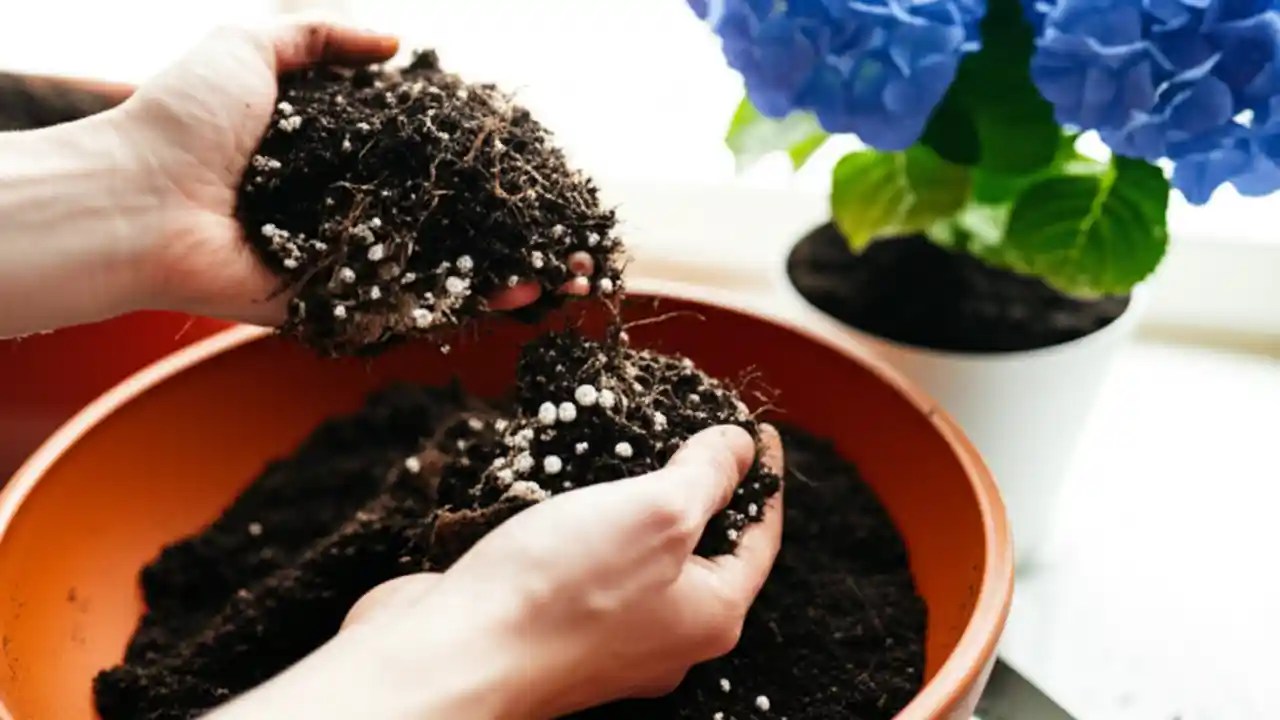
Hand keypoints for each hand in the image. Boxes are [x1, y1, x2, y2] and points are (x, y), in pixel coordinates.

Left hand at [115, 17, 585, 325]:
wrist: (137, 197)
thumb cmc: (184, 119)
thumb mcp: (251, 46)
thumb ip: (322, 34)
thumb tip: (400, 43)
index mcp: (338, 156)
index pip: (431, 163)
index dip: (487, 168)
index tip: (538, 168)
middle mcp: (353, 211)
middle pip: (454, 224)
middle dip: (519, 231)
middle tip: (573, 232)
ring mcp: (350, 263)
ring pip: (447, 272)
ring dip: (514, 275)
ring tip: (570, 272)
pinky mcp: (337, 307)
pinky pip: (412, 310)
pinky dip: (471, 307)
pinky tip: (523, 294)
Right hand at [212, 425, 783, 719]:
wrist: (449, 655)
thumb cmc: (560, 590)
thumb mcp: (659, 512)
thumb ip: (709, 475)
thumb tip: (740, 448)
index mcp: (708, 616)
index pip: (759, 539)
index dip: (762, 480)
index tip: (754, 430)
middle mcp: (663, 635)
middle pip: (702, 551)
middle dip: (699, 489)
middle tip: (691, 431)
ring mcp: (605, 637)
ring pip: (638, 556)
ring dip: (633, 503)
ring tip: (627, 447)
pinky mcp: (551, 624)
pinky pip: (585, 566)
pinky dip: (585, 525)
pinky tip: (567, 490)